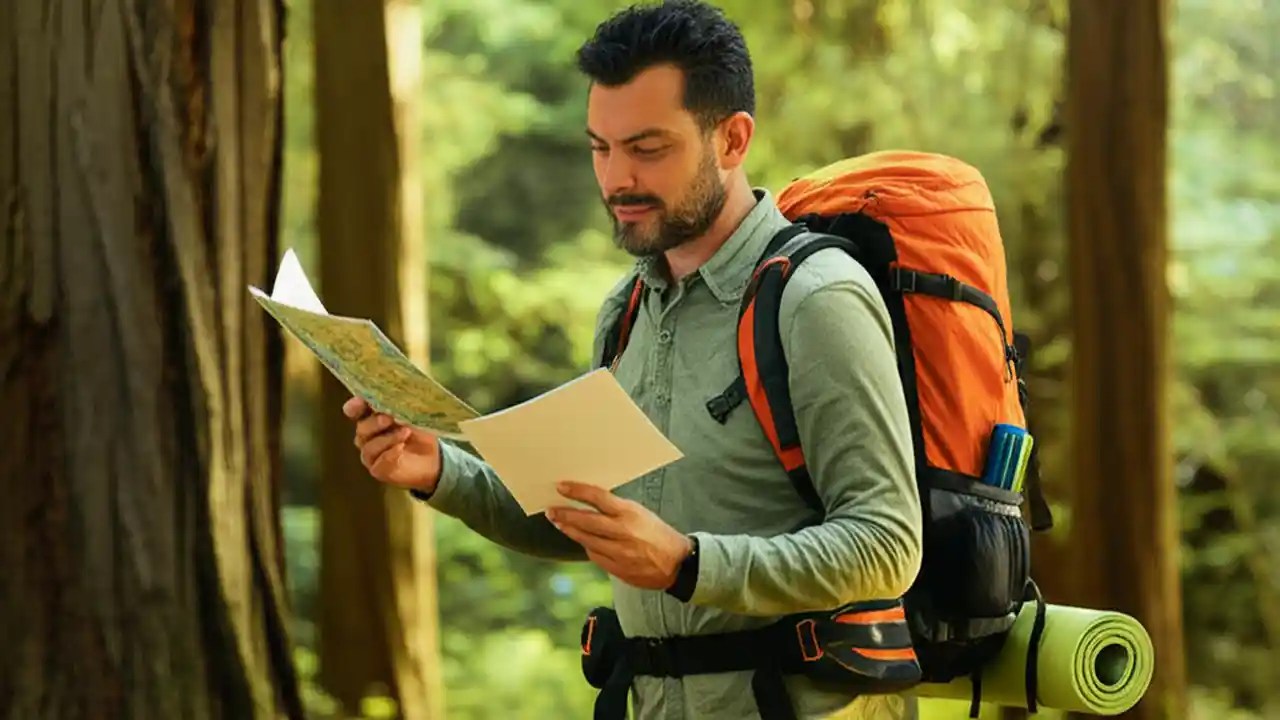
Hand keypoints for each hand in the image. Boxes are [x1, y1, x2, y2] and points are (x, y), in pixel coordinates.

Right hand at [342, 396, 441, 492]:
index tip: (358, 404)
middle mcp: (367, 436)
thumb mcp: (411, 414)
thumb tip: (392, 395)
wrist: (433, 457)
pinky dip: (390, 454)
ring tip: (405, 432)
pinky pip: (379, 462)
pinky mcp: (378, 469)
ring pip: (369, 447)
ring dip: (387, 439)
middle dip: (374, 423)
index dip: (355, 407)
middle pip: (362, 429)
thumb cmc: (419, 432)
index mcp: (371, 418)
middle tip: (389, 419)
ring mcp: (370, 454)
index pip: (355, 411)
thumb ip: (398, 405)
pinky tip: (400, 448)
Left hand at [546, 481, 693, 590]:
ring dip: (570, 531)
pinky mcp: (617, 569)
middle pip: (586, 521)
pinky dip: (587, 547)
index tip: (561, 487)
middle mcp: (622, 532)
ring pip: (586, 540)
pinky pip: (595, 556)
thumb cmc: (658, 534)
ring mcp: (619, 552)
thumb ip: (616, 510)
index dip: (577, 491)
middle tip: (552, 511)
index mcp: (629, 513)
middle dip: (565, 515)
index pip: (597, 497)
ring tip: (560, 524)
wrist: (677, 563)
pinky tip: (582, 541)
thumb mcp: (640, 513)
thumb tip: (591, 504)